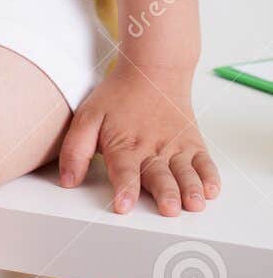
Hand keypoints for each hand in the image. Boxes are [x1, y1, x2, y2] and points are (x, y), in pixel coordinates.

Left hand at [58, 61, 220, 215]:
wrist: (154, 69)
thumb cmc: (119, 96)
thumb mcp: (88, 116)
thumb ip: (76, 149)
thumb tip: (67, 180)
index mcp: (124, 146)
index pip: (123, 171)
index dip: (124, 189)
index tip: (123, 205)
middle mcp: (151, 150)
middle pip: (159, 176)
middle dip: (165, 193)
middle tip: (169, 208)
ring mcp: (175, 148)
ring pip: (184, 172)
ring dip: (190, 189)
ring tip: (193, 203)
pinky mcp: (193, 145)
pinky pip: (205, 162)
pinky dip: (210, 176)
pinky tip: (211, 189)